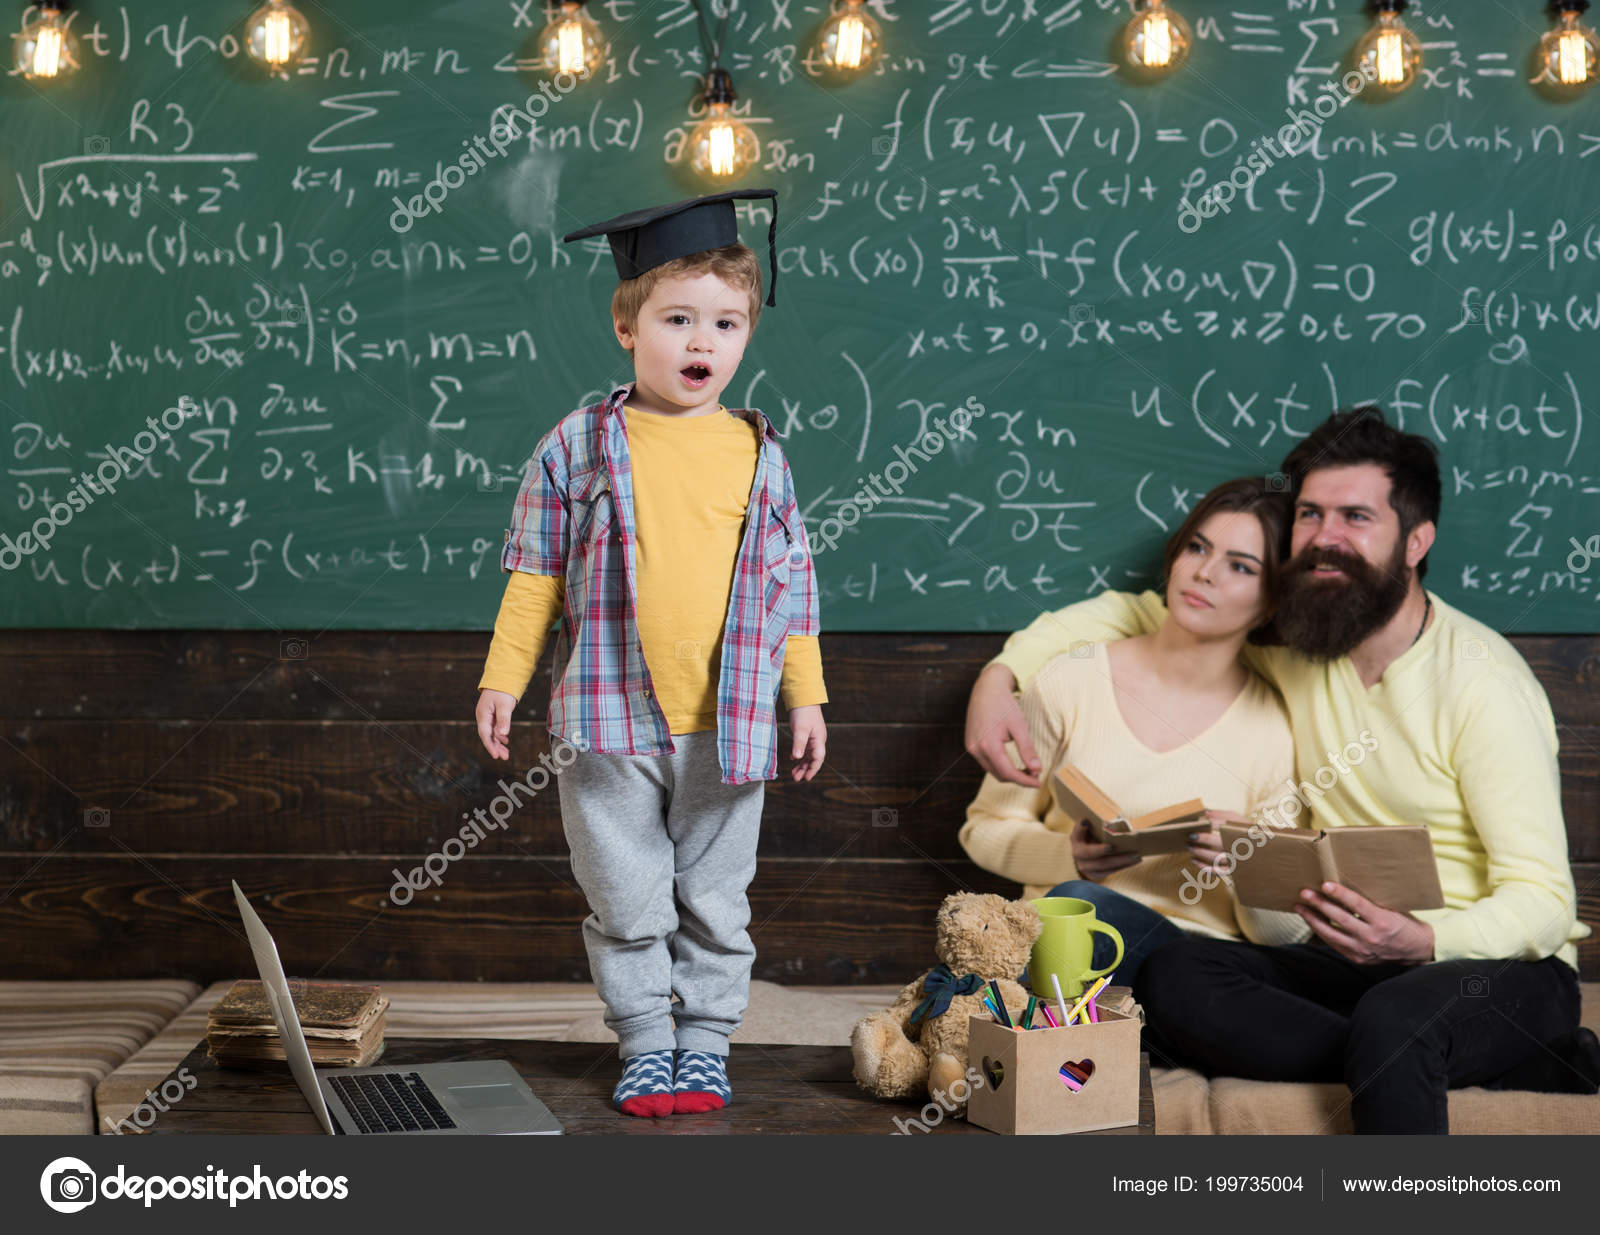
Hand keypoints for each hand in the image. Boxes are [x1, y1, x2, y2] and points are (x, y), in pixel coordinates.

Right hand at [476, 689, 515, 759]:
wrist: (502, 678)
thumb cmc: (502, 691)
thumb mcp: (505, 705)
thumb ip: (504, 719)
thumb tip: (503, 734)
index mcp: (483, 715)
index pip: (485, 734)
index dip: (490, 746)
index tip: (496, 756)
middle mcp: (483, 717)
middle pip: (488, 736)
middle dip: (495, 747)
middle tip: (503, 757)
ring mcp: (487, 716)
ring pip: (492, 733)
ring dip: (498, 743)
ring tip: (506, 753)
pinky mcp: (493, 715)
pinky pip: (495, 728)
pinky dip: (500, 735)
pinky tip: (505, 741)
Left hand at [788, 704, 825, 780]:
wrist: (804, 697)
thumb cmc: (803, 712)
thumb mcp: (800, 729)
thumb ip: (799, 743)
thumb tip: (796, 757)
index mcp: (819, 740)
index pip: (818, 758)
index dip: (812, 769)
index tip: (806, 778)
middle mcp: (818, 740)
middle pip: (813, 759)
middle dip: (805, 769)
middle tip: (796, 778)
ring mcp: (813, 737)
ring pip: (808, 755)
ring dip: (802, 764)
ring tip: (794, 773)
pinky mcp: (807, 733)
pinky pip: (805, 748)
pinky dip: (799, 755)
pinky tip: (792, 758)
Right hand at [964, 663, 1041, 786]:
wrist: (987, 688)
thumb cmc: (1004, 704)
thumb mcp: (1019, 726)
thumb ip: (1027, 749)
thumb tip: (1036, 769)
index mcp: (988, 745)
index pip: (1008, 773)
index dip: (1025, 780)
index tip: (1039, 782)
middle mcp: (976, 749)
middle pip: (999, 775)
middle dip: (1018, 778)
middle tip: (1035, 774)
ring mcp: (971, 747)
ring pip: (992, 770)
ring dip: (1009, 773)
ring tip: (1026, 769)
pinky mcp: (970, 744)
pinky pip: (986, 762)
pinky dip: (1000, 765)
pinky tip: (1011, 761)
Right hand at [1070, 819, 1140, 881]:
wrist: (1087, 852)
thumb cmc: (1093, 834)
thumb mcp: (1092, 827)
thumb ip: (1097, 824)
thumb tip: (1110, 824)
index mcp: (1076, 839)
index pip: (1077, 833)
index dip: (1081, 829)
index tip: (1088, 823)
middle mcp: (1077, 854)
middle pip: (1094, 855)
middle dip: (1115, 855)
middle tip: (1133, 853)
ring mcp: (1084, 866)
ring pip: (1104, 866)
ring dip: (1122, 862)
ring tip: (1137, 857)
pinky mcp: (1093, 874)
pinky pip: (1108, 872)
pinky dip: (1121, 867)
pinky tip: (1133, 862)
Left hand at [1186, 809, 1247, 872]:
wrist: (1263, 852)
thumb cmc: (1248, 833)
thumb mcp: (1239, 820)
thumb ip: (1223, 815)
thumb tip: (1206, 813)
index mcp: (1241, 833)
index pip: (1224, 826)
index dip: (1210, 824)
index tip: (1199, 823)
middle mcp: (1239, 847)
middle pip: (1219, 843)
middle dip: (1203, 839)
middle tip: (1190, 835)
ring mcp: (1236, 861)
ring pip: (1216, 858)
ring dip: (1200, 853)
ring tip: (1189, 846)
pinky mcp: (1232, 871)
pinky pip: (1217, 872)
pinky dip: (1204, 868)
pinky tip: (1193, 860)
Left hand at [1294, 881, 1434, 964]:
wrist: (1417, 950)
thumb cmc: (1404, 923)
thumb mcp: (1393, 908)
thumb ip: (1372, 901)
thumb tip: (1346, 885)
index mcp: (1383, 921)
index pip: (1357, 905)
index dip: (1340, 894)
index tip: (1325, 884)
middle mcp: (1372, 937)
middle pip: (1340, 919)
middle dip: (1319, 905)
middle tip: (1304, 893)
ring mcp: (1363, 950)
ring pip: (1332, 934)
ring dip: (1313, 919)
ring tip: (1300, 907)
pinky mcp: (1358, 958)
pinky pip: (1335, 944)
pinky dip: (1322, 932)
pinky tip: (1312, 922)